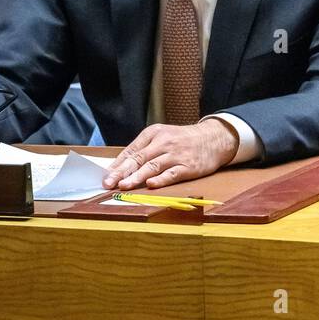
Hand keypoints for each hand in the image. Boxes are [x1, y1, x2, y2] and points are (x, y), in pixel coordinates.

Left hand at [102, 120, 237, 190]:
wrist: (213, 138)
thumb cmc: (183, 140)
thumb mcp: (162, 137)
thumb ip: (143, 150)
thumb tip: (120, 168)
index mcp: (154, 134)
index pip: (131, 151)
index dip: (117, 165)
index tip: (105, 176)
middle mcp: (164, 143)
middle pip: (139, 158)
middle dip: (121, 172)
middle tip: (108, 183)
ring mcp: (176, 155)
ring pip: (153, 166)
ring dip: (137, 177)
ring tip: (124, 186)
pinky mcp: (188, 166)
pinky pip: (172, 174)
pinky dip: (161, 179)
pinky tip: (151, 185)